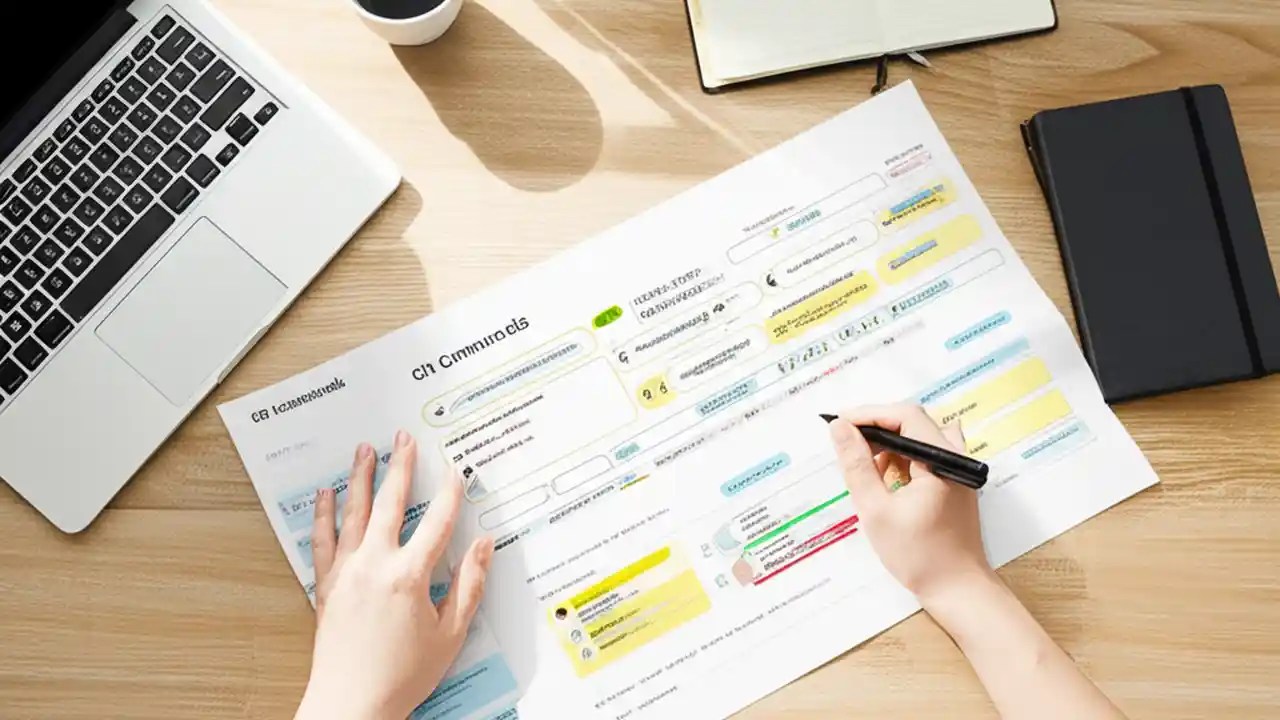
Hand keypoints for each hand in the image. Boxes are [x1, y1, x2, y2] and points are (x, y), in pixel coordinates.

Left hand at [295, 431, 494, 719]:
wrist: (351, 704)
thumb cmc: (402, 676)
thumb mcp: (450, 633)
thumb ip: (469, 585)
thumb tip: (484, 547)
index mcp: (410, 576)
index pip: (438, 522)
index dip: (450, 493)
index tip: (456, 471)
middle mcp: (375, 565)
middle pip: (391, 503)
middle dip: (400, 467)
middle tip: (404, 440)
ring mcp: (347, 572)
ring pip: (354, 513)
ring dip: (361, 478)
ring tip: (365, 451)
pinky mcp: (326, 585)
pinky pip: (324, 540)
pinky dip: (325, 515)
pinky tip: (326, 495)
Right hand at [827, 404, 991, 604]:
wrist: (958, 590)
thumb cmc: (918, 555)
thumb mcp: (876, 510)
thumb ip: (856, 464)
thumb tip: (839, 428)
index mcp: (941, 460)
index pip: (904, 415)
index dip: (869, 414)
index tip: (839, 423)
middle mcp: (955, 458)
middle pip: (912, 423)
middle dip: (876, 431)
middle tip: (846, 446)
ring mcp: (957, 471)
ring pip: (918, 440)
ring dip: (889, 447)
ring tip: (866, 470)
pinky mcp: (954, 483)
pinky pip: (926, 458)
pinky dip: (902, 462)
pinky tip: (887, 483)